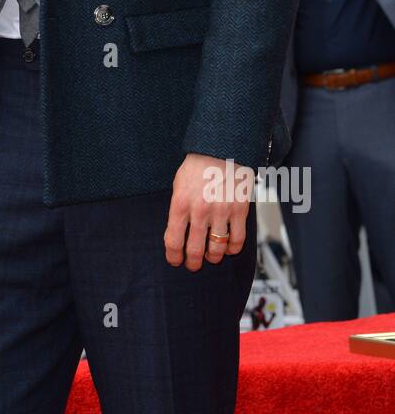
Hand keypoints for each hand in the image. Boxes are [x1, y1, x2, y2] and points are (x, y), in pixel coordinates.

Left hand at [164, 153, 252, 270]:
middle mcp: (200, 210)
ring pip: (217, 248)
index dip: (174, 256)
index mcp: (180, 203)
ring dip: (213, 257)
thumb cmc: (198, 167)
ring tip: (211, 256)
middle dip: (193, 262)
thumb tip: (176, 235)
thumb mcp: (178, 186)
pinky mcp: (239, 210)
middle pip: (195, 250)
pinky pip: (238, 240)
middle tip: (193, 264)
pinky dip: (233, 249)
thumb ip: (177, 210)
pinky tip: (228, 247)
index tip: (175, 260)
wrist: (222, 149)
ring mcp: (221, 211)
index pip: (174, 241)